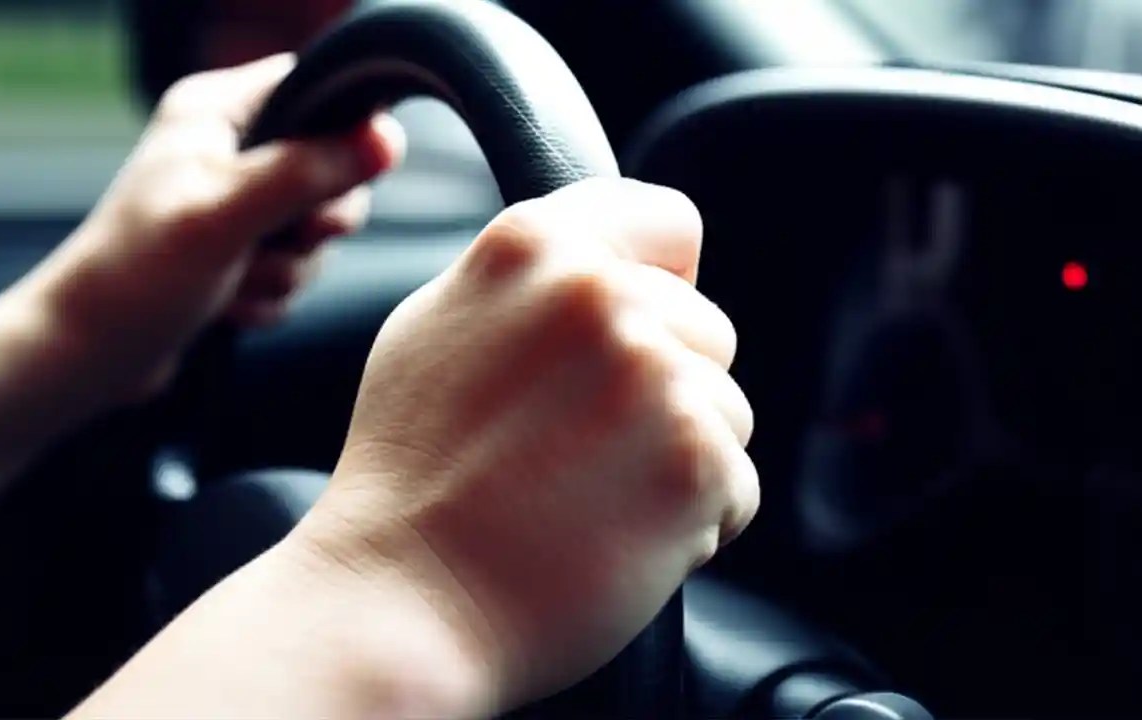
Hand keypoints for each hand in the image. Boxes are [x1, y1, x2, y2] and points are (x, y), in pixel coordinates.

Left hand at [19, 53, 404, 402]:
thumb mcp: (226, 217)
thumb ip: (305, 173)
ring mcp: (235, 201)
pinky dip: (271, 295)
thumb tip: (385, 140)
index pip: (314, 84)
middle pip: (332, 166)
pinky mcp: (238, 249)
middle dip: (315, 224)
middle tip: (284, 241)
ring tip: (233, 282)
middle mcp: (227, 147)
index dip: (344, 131)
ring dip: (287, 270)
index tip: (338, 182)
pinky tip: (229, 304)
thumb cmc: (135, 278)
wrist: (88, 355)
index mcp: (215, 109)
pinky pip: (296, 267)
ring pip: (317, 229)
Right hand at [292, 178, 759, 709]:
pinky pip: (738, 485)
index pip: (669, 222)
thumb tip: (610, 263)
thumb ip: (528, 278)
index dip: (661, 280)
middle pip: (707, 328)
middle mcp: (602, 295)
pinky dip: (694, 524)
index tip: (632, 333)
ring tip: (589, 497)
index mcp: (534, 246)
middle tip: (579, 447)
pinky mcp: (696, 462)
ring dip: (679, 459)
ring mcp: (654, 376)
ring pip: (728, 409)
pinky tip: (615, 539)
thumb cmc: (412, 478)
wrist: (403, 603)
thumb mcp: (435, 327)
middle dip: (667, 387)